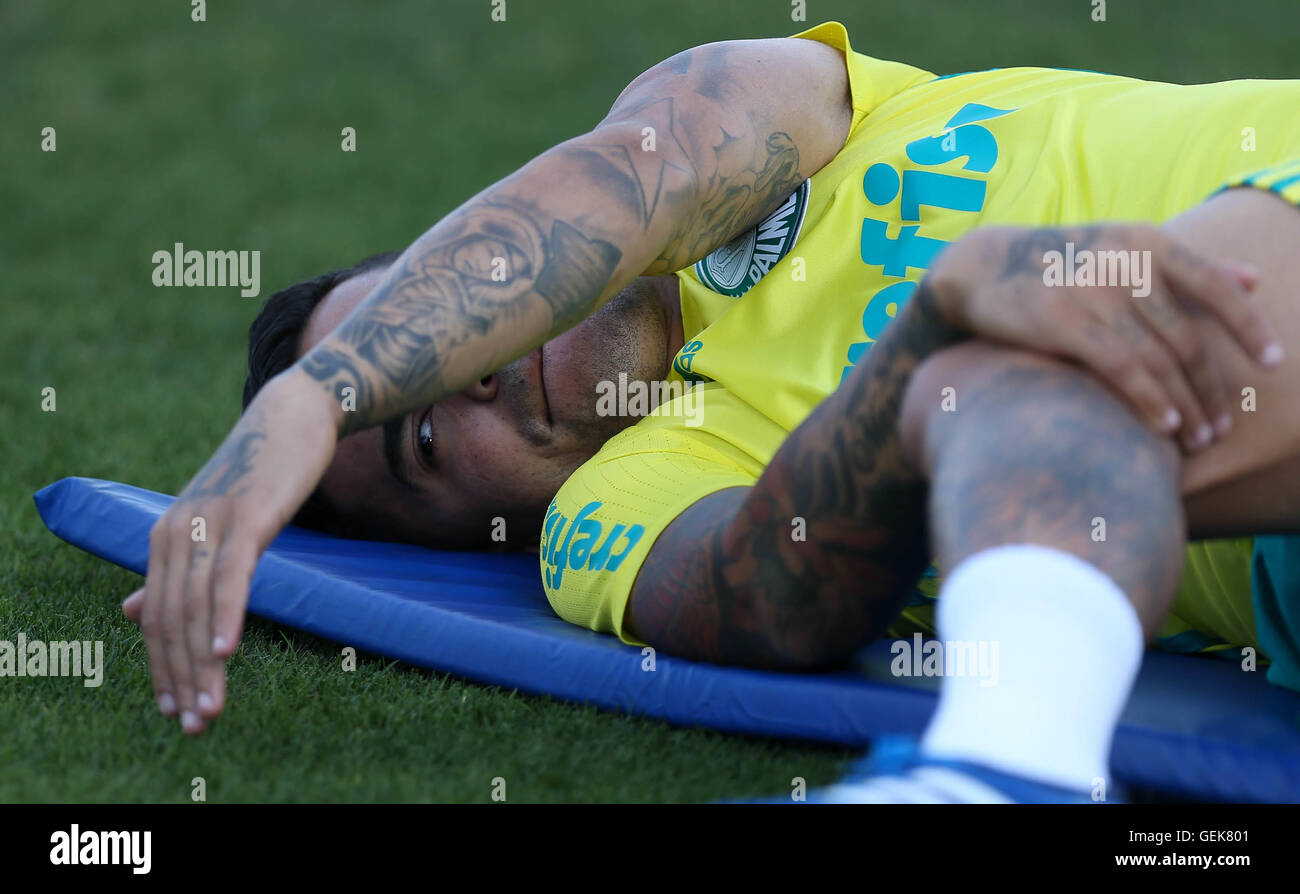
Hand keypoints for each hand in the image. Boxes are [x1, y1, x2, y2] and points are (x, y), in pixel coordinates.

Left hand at [122, 368, 340, 733]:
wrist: (294, 416)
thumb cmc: (259, 472)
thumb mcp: (210, 523)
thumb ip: (174, 569)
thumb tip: (131, 612)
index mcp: (164, 539)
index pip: (156, 619)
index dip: (162, 669)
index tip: (174, 713)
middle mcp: (176, 532)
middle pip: (172, 622)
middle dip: (181, 679)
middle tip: (193, 727)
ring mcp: (211, 523)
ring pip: (198, 608)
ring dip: (203, 665)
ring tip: (211, 710)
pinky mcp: (249, 517)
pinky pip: (231, 576)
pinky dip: (227, 617)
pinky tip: (228, 652)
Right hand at [925, 223, 1282, 450]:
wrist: (981, 266)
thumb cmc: (1060, 264)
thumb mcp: (1124, 249)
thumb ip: (1186, 266)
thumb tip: (1254, 279)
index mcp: (1148, 241)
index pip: (1216, 286)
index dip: (1249, 328)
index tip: (1274, 363)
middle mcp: (1127, 263)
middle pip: (1188, 338)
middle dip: (1211, 390)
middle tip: (1222, 427)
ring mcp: (1095, 293)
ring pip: (1160, 360)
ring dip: (1186, 406)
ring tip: (1199, 439)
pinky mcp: (1064, 322)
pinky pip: (1122, 369)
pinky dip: (1149, 401)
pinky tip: (1163, 427)